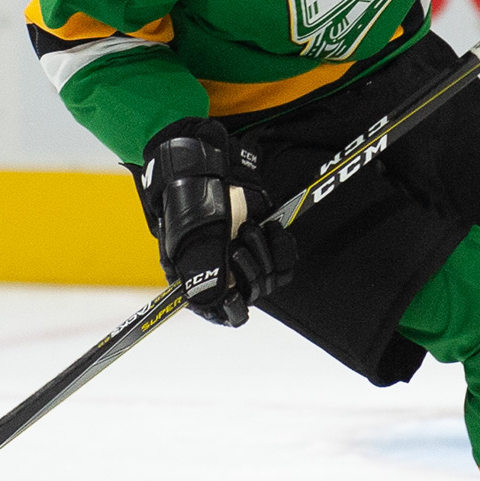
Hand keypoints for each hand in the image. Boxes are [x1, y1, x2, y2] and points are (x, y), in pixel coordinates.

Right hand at [138, 119, 294, 326]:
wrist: (210, 168)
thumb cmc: (195, 202)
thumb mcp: (194, 239)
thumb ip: (204, 276)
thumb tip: (215, 305)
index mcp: (199, 279)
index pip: (220, 312)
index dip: (230, 308)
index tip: (235, 296)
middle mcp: (224, 273)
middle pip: (252, 293)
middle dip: (250, 267)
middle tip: (239, 240)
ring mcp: (247, 258)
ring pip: (271, 279)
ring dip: (265, 252)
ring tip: (250, 228)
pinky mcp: (266, 244)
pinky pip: (286, 263)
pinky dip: (282, 246)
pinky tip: (270, 229)